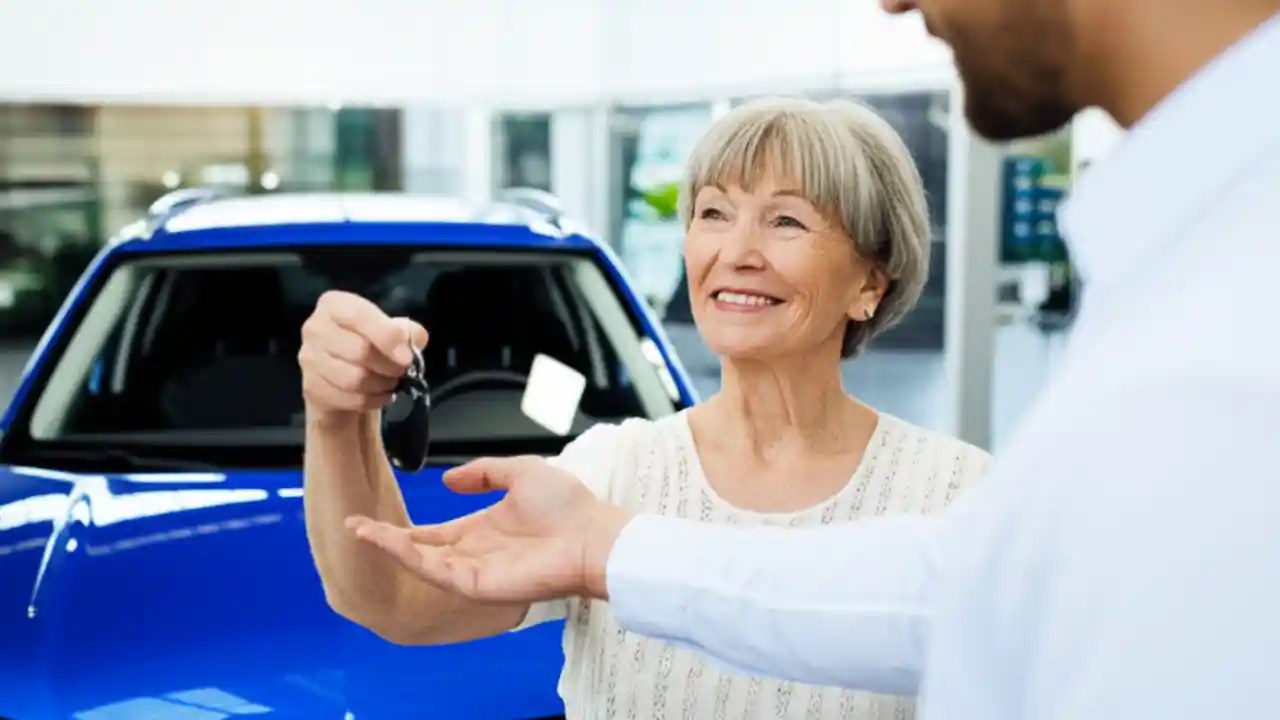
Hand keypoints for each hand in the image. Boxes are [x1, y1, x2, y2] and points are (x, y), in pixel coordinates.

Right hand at [298, 290, 427, 424]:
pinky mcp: (311, 387)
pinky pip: (348, 399)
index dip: (387, 336)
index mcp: (334, 304)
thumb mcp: (393, 331)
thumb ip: (407, 331)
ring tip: (391, 383)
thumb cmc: (370, 344)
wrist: (343, 376)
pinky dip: (371, 401)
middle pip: (359, 351)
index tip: (407, 357)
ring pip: (354, 379)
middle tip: (402, 371)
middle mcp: (315, 328)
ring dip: (380, 385)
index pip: (359, 315)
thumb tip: (411, 342)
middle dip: (389, 365)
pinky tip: (379, 396)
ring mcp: (309, 359)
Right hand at [346, 456, 633, 603]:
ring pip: (422, 563)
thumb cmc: (569, 507)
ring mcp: (476, 571)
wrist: (594, 534)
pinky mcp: (479, 585)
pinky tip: (390, 541)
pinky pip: (437, 573)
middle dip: (385, 540)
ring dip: (390, 548)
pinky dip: (411, 559)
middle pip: (420, 551)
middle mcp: (475, 553)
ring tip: (360, 531)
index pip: (433, 534)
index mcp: (483, 530)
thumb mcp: (520, 472)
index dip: (402, 528)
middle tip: (351, 526)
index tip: (371, 518)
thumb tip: (448, 477)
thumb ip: (484, 471)